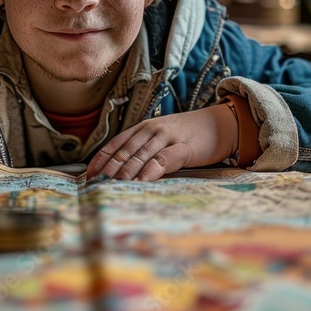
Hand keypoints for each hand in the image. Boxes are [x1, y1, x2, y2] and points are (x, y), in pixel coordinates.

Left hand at [87, 105, 238, 181]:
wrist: (222, 123)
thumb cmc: (190, 134)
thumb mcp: (163, 137)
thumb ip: (146, 148)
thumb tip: (124, 169)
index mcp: (144, 127)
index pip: (116, 143)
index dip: (101, 159)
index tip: (88, 175)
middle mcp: (152, 130)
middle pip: (125, 151)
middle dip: (108, 169)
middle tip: (95, 185)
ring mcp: (168, 137)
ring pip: (140, 155)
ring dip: (124, 172)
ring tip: (111, 186)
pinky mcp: (185, 148)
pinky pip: (163, 160)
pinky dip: (149, 172)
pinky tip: (140, 182)